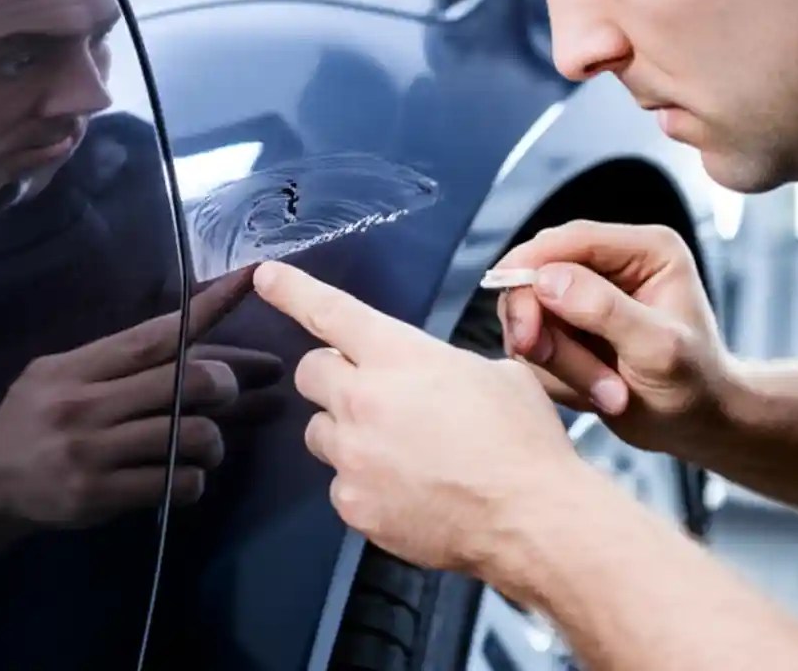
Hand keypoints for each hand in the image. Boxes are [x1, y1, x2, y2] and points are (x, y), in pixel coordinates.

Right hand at [0, 270, 256, 528]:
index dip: (205, 309)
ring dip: (214, 441)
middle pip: (185, 382)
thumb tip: (187, 336)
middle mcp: (84, 405)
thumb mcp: (57, 374)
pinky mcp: (99, 495)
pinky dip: (193, 480)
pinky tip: (185, 478)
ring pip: (189, 434)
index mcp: (76, 368)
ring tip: (208, 446)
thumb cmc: (32, 420)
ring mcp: (92, 453)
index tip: (246, 282)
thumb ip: (113, 359)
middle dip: (226, 385)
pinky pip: (174, 483)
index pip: (153, 335)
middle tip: (229, 395)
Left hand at [253, 261, 581, 573]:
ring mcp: (353, 455)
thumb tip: (434, 378)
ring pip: (319, 431)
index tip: (265, 278)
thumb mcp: (494, 374)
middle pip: (309, 373)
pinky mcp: (353, 504)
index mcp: (398, 356)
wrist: (532, 518)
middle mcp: (363, 400)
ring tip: (396, 450)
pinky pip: (340, 484)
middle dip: (333, 377)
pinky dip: (364, 485)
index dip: (291, 291)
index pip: (329, 312)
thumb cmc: (522, 442)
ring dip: (346, 433)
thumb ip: (442, 366)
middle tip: (369, 394)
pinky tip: (406, 491)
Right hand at [496, 221, 734, 452]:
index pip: (569, 240)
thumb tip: (546, 279)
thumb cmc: (695, 386)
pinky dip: (555, 376)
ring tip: (606, 390)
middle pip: (536, 273)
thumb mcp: (658, 349)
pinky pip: (531, 345)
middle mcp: (611, 264)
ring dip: (556, 361)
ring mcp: (584, 296)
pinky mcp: (567, 327)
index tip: (518, 314)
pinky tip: (596, 391)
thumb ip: (604, 310)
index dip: (531, 268)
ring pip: (528, 315)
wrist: (697, 425)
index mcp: (645, 250)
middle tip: (552, 363)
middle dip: (540, 327)